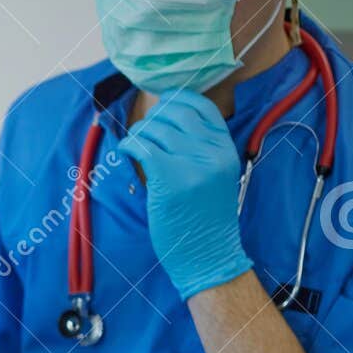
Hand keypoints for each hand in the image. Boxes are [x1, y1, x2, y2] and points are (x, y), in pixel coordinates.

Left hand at [116, 92, 251, 299]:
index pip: (201, 105)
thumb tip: (165, 117)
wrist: (208, 253)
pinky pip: (141, 146)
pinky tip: (126, 153)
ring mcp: (193, 163)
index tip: (160, 107)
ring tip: (135, 147)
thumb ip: (200, 146)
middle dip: (152, 117)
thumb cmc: (203, 216)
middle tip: (143, 132)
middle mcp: (212, 151)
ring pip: (154, 128)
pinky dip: (128, 145)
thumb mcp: (214, 173)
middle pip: (174, 111)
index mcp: (226, 146)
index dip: (175, 99)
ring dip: (137, 133)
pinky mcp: (170, 178)